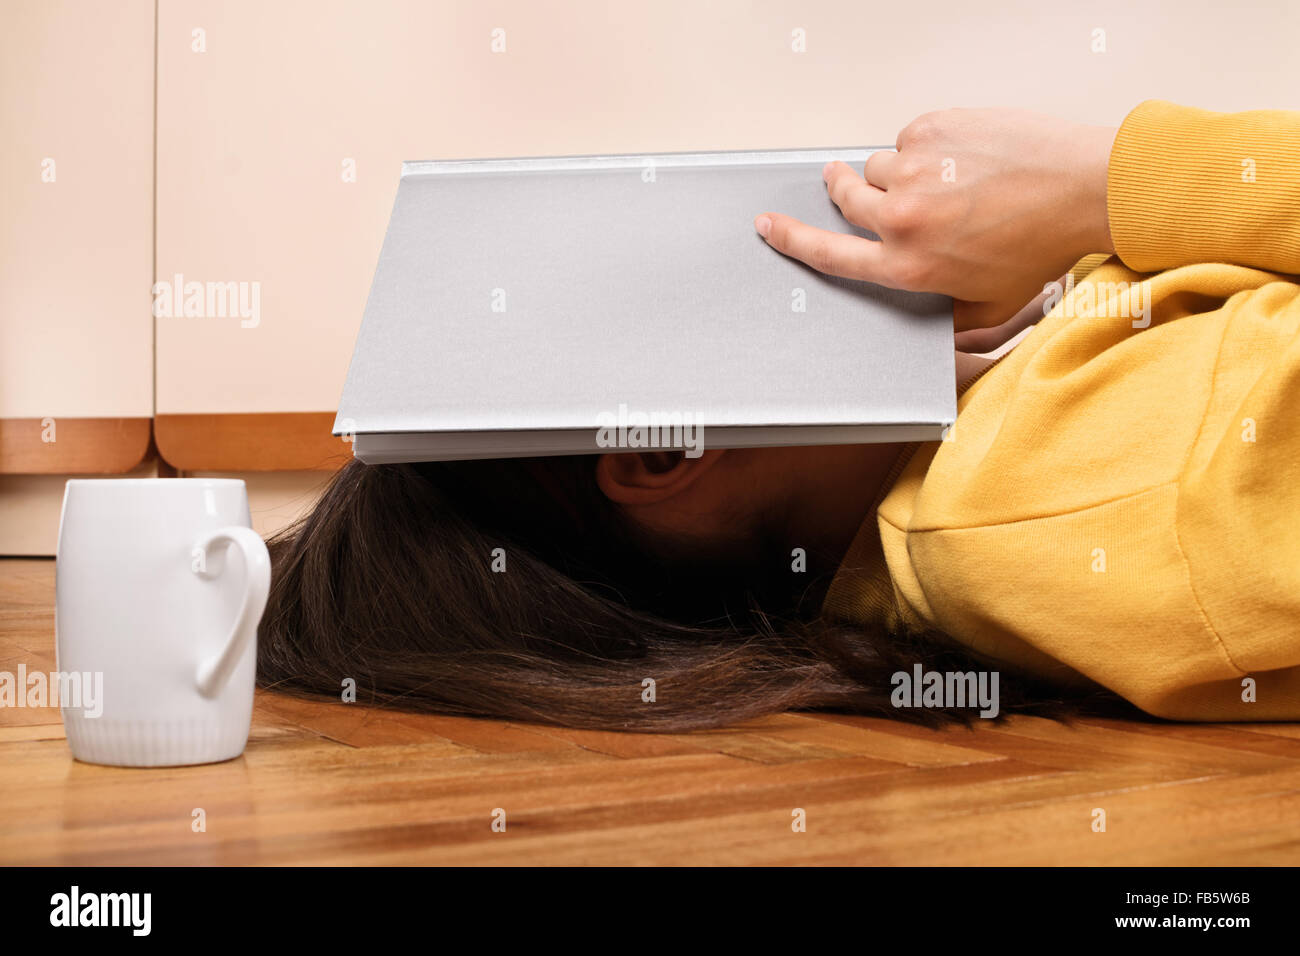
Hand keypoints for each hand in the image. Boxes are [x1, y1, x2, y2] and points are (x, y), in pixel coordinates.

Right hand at [754, 109, 1115, 329]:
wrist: (1085, 187)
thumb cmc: (1044, 247)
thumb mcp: (993, 307)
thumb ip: (951, 324)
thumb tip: (936, 337)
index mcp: (908, 266)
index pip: (829, 254)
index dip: (791, 239)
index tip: (768, 224)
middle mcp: (902, 218)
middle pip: (844, 196)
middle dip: (842, 188)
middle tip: (845, 181)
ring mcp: (914, 168)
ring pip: (878, 164)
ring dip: (896, 171)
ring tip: (939, 179)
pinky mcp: (934, 128)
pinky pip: (910, 136)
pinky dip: (928, 145)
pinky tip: (962, 158)